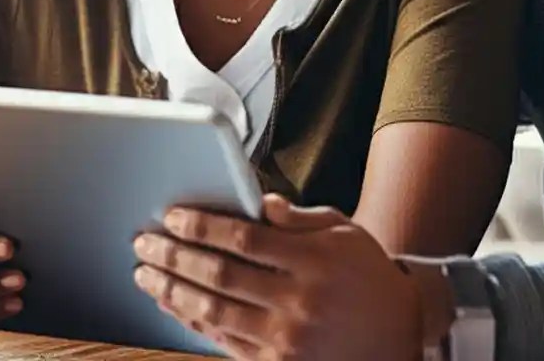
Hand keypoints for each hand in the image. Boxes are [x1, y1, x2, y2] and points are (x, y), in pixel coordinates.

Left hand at [132, 194, 425, 360]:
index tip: (172, 217)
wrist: (399, 340)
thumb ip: (298, 219)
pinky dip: (192, 321)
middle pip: (220, 275)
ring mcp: (287, 339)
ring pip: (214, 311)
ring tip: (147, 274)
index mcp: (315, 261)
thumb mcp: (344, 234)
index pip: (243, 239)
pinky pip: (223, 341)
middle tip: (144, 243)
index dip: (201, 227)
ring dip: (172, 290)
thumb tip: (258, 203)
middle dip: (174, 256)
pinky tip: (173, 304)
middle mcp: (299, 301)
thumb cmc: (368, 278)